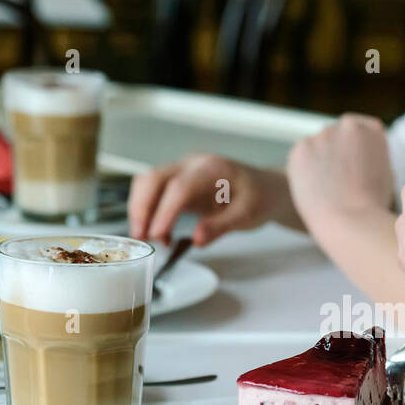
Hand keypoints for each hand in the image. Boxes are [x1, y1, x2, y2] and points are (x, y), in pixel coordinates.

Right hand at [128, 154, 290, 245]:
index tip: (157, 235)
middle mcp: (192, 164)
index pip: (179, 187)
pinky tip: (160, 234)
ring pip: (147, 183)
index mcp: (211, 168)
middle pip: (153, 179)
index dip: (165, 212)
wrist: (265, 188)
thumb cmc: (259, 197)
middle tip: (141, 238)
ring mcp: (182, 170)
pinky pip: (153, 192)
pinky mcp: (176, 182)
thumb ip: (220, 226)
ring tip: (147, 239)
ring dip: (140, 210)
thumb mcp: (248, 215)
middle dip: (141, 209)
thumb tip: (196, 239)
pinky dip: (148, 212)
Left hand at [286, 114, 394, 224]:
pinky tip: (315, 190)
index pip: (364, 128)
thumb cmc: (371, 207)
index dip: (358, 149)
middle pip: (338, 137)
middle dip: (337, 155)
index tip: (355, 165)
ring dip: (320, 162)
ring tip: (329, 190)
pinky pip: (301, 158)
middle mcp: (348, 126)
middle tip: (341, 182)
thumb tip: (360, 158)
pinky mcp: (301, 148)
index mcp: (372, 131)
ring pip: (318, 148)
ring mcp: (323, 135)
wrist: (351, 221)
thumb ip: (373, 158)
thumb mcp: (386, 175)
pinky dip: (304, 172)